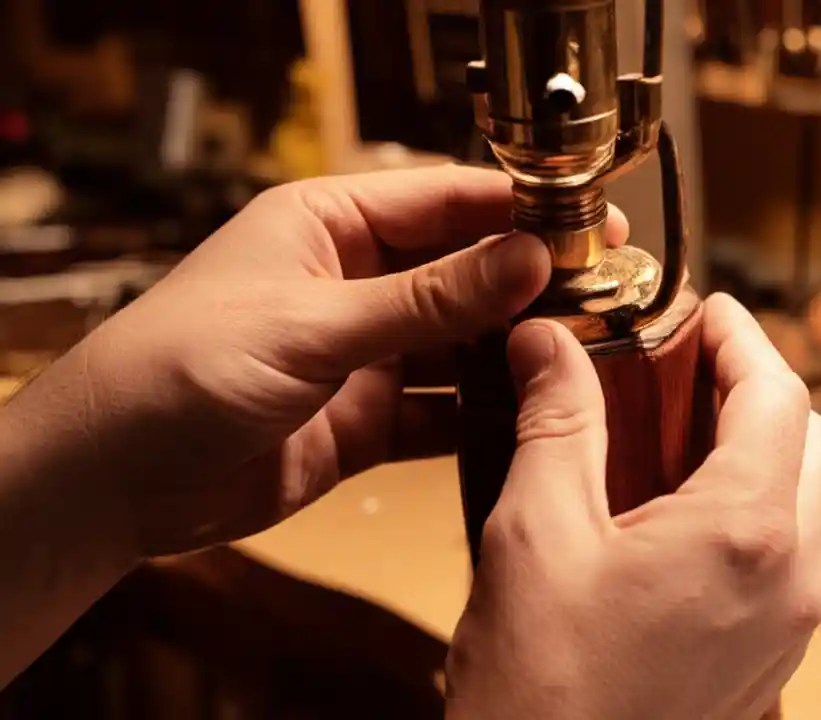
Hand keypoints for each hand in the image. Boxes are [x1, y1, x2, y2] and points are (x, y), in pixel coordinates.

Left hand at [3, 164, 626, 557]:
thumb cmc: (179, 370)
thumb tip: (525, 258)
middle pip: (465, 273)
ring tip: (585, 355)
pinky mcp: (366, 420)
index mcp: (330, 225)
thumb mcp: (312, 324)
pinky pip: (443, 411)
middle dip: (530, 284)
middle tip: (606, 293)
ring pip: (461, 344)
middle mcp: (354, 282)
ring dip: (515, 351)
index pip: (445, 201)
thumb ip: (425, 299)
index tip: (590, 222)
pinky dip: (485, 414)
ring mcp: (363, 355)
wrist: (113, 480)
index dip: (519, 209)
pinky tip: (533, 416)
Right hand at [445, 294, 820, 719]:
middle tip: (686, 368)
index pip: (776, 393)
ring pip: (809, 498)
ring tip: (678, 434)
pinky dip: (755, 509)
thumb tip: (548, 345)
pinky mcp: (769, 654)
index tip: (705, 312)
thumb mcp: (537, 532)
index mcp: (744, 533)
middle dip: (755, 389)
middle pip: (810, 440)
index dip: (741, 336)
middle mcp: (789, 577)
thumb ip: (558, 422)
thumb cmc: (546, 692)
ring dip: (759, 449)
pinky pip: (791, 554)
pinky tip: (680, 511)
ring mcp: (788, 623)